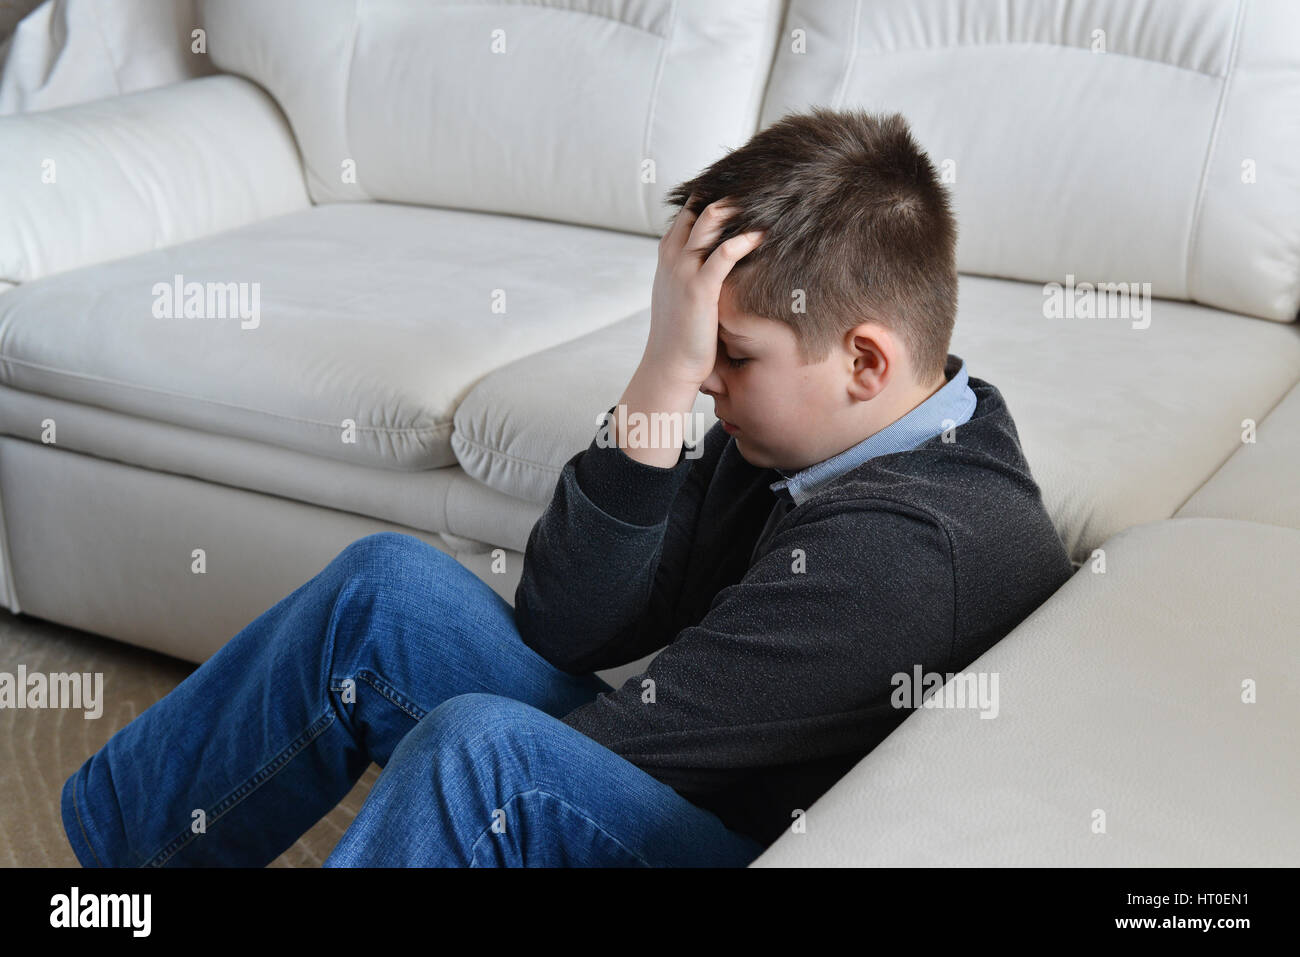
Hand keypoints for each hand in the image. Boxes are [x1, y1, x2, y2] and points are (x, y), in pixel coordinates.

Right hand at [643, 195, 764, 387]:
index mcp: (668, 253)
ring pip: (708, 220)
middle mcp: (673, 255)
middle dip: (727, 192)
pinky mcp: (700, 289)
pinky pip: (723, 253)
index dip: (714, 194)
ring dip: (736, 207)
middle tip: (759, 185)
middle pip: (698, 204)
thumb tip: (718, 257)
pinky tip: (763, 234)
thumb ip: (694, 269)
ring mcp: (684, 270)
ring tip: (765, 199)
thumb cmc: (681, 332)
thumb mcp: (680, 292)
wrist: (670, 364)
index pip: (690, 208)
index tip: (744, 187)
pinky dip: (744, 239)